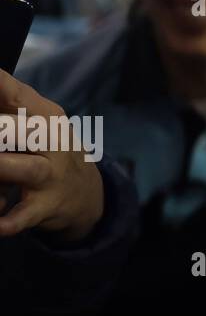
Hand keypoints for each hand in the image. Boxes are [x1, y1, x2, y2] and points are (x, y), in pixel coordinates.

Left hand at [0, 71, 103, 241]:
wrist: (88, 193)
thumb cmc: (48, 150)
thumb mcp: (38, 123)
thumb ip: (7, 104)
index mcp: (45, 115)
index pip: (15, 95)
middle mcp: (52, 141)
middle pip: (23, 129)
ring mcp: (51, 174)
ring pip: (25, 169)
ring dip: (3, 167)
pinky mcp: (47, 205)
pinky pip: (27, 214)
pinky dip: (12, 221)